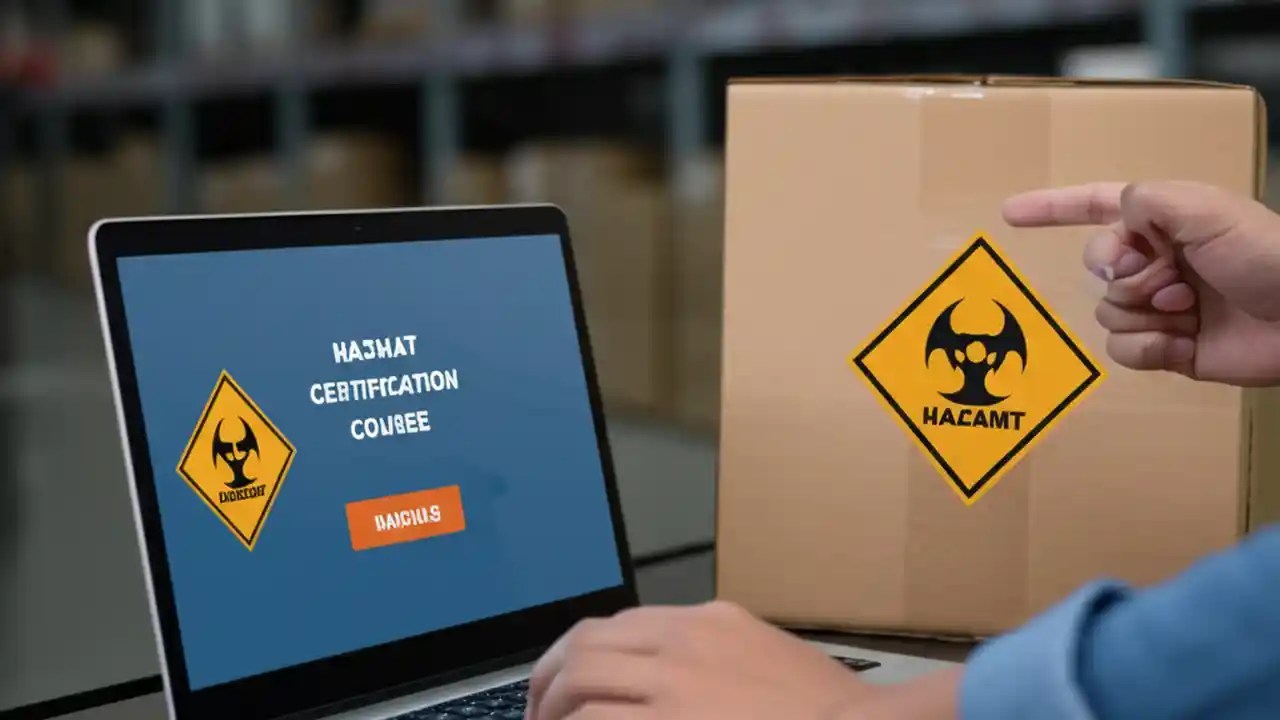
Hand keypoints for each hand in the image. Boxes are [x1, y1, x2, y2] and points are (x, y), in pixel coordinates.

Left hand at [523, 601, 881, 719]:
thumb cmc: (828, 708)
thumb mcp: (767, 655)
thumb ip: (717, 654)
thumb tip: (675, 674)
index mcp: (707, 620)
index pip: (618, 625)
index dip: (579, 655)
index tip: (566, 681)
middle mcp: (683, 641)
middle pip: (586, 647)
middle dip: (549, 680)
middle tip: (538, 712)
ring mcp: (675, 684)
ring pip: (581, 684)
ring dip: (553, 711)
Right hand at [1003, 181, 1279, 385]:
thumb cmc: (1267, 257)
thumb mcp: (1205, 210)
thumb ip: (1147, 202)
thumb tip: (1113, 222)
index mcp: (1164, 220)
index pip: (1095, 205)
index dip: (1052, 208)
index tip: (1010, 213)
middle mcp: (1158, 261)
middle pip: (1097, 268)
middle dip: (1129, 277)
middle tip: (1172, 280)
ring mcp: (1162, 306)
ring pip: (1106, 313)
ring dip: (1144, 314)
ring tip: (1189, 311)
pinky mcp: (1170, 349)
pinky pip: (1123, 352)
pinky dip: (1150, 348)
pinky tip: (1185, 343)